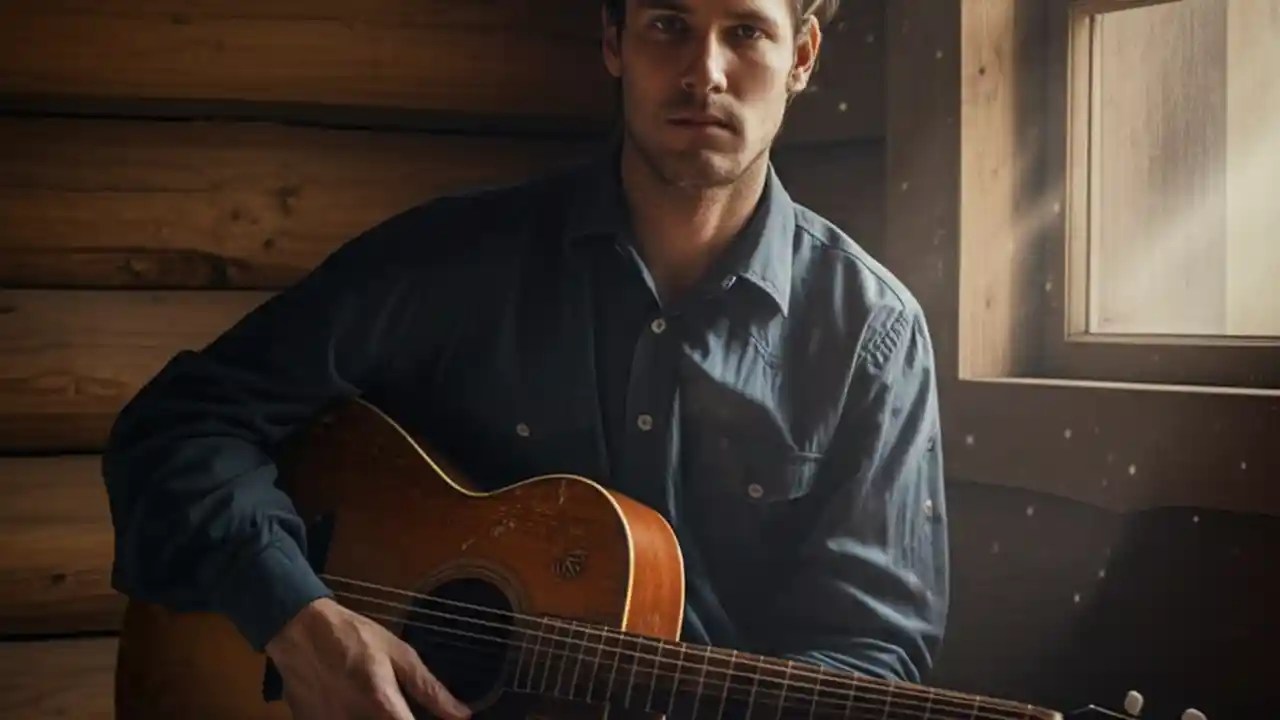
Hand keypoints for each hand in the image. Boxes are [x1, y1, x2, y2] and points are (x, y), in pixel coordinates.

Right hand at [265, 597, 470, 719]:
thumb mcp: (397, 653)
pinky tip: (359, 707)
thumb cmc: (354, 636)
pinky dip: (354, 719)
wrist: (299, 630)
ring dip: (379, 719)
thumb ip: (429, 689)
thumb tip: (462, 714)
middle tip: (403, 708)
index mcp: (381, 703)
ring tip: (381, 706)